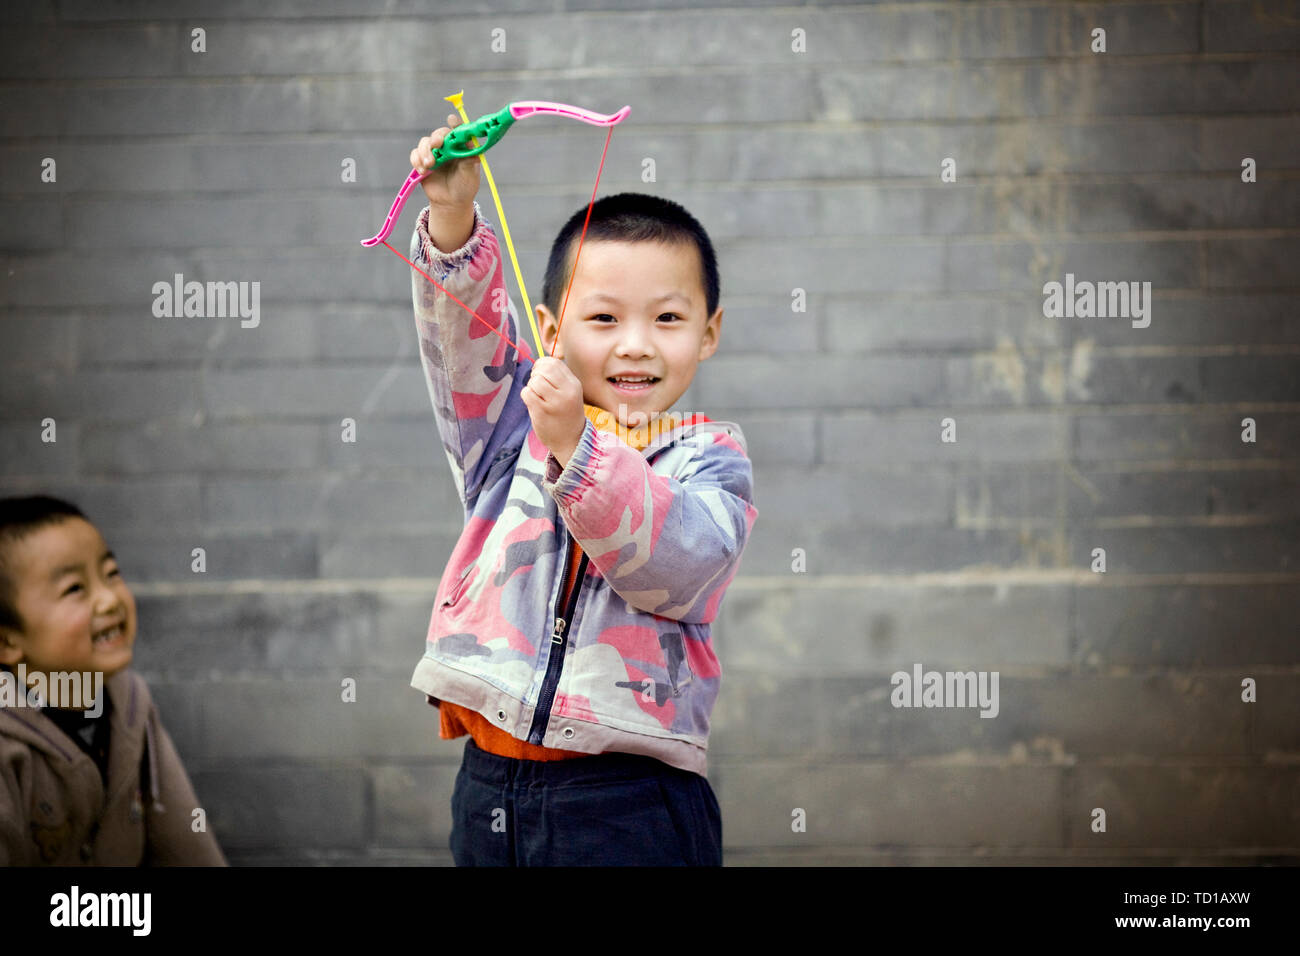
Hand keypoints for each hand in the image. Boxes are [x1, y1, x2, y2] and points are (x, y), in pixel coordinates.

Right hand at [411, 114, 480, 249]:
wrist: (451, 203)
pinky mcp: (422, 161)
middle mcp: (447, 146)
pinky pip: (415, 155)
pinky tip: (423, 171)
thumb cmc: (465, 187)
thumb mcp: (470, 176)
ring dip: (425, 151)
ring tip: (429, 165)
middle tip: (436, 145)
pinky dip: (417, 160)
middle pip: (439, 133)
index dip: (455, 123)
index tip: (451, 120)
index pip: (458, 130)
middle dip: (436, 138)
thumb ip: (469, 163)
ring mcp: (434, 153)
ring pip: (425, 143)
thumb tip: (473, 154)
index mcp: (461, 146)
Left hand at [521, 356, 585, 467]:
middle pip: (544, 368)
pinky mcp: (542, 412)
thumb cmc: (567, 414)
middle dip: (536, 373)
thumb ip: (559, 378)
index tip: (541, 375)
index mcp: (574, 385)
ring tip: (537, 397)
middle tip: (537, 385)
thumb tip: (540, 363)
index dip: (542, 365)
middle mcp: (567, 392)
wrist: (572, 441)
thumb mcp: (570, 393)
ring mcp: (555, 403)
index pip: (554, 362)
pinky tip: (533, 404)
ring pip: (534, 380)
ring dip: (531, 386)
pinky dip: (526, 396)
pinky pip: (527, 393)